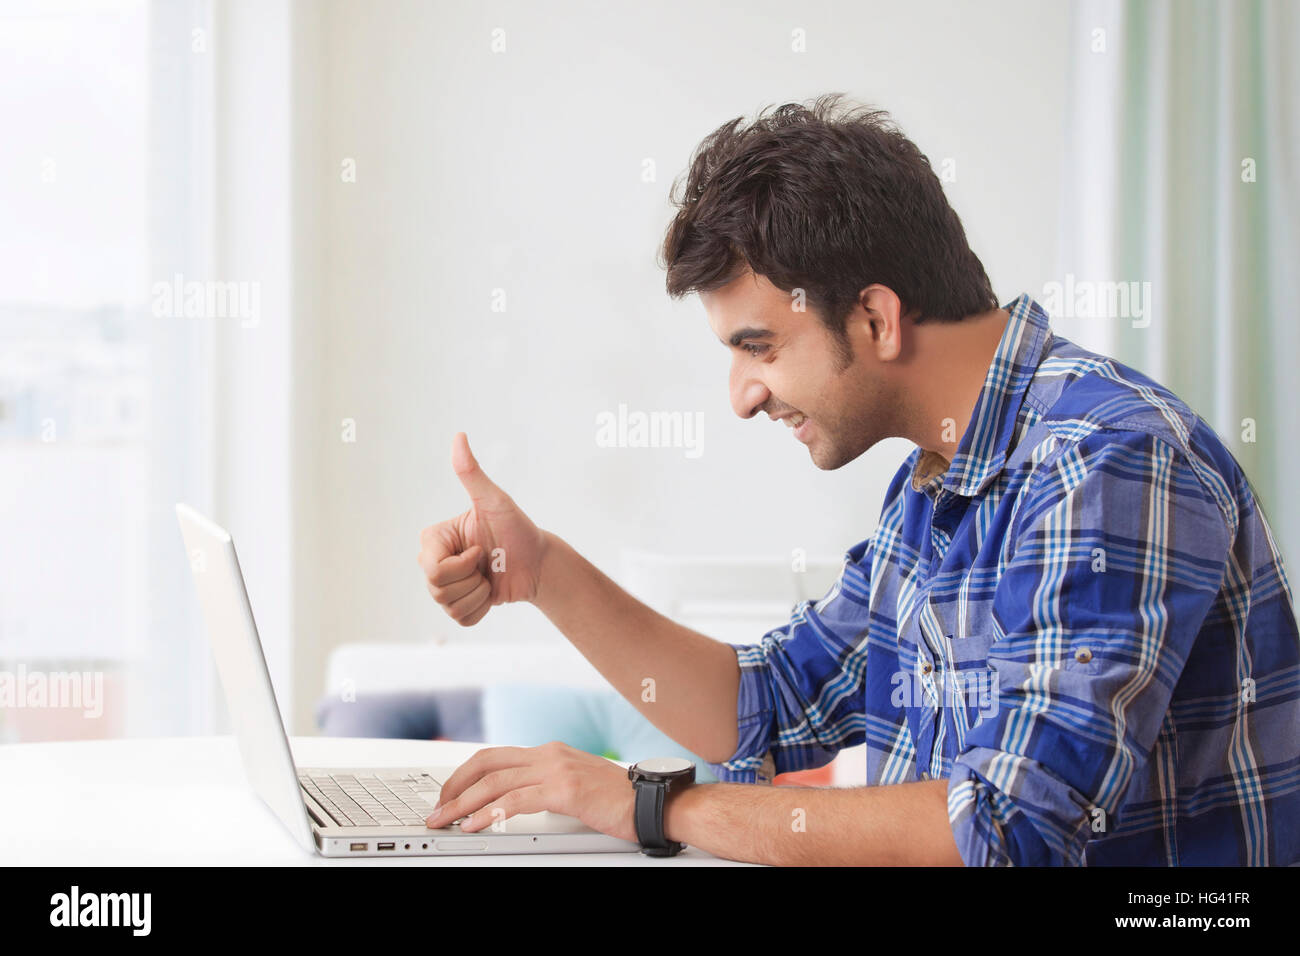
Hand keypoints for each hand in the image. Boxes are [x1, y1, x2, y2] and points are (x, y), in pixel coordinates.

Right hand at [418, 432, 548, 624]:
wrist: (537, 563)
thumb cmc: (517, 529)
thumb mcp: (494, 501)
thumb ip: (472, 473)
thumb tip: (459, 436)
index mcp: (435, 539)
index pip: (433, 568)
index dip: (462, 564)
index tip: (482, 548)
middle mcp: (435, 562)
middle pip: (437, 589)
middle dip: (471, 580)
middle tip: (487, 562)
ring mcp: (446, 586)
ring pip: (448, 606)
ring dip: (478, 594)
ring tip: (489, 577)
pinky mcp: (459, 607)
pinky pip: (461, 619)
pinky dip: (481, 609)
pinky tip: (490, 592)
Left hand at [423, 741, 637, 843]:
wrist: (653, 801)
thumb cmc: (619, 799)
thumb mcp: (577, 784)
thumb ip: (547, 785)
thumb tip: (514, 802)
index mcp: (550, 751)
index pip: (496, 756)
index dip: (466, 774)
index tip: (449, 794)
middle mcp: (549, 754)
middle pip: (487, 763)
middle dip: (455, 785)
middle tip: (437, 808)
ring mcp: (556, 769)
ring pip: (495, 782)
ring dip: (463, 803)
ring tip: (446, 820)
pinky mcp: (564, 790)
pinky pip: (515, 800)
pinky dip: (489, 812)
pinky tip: (475, 824)